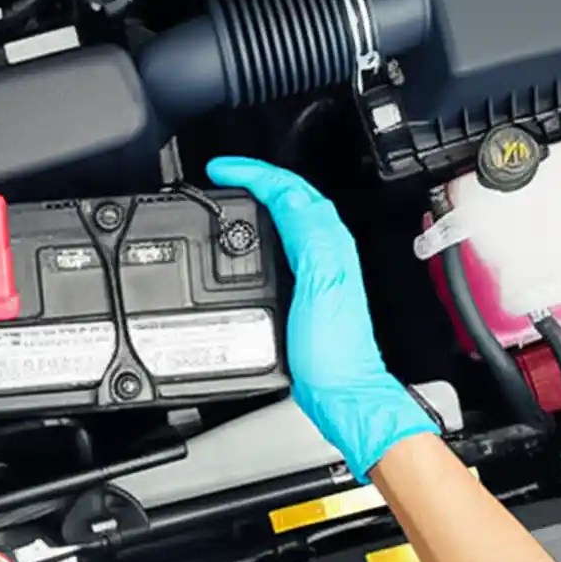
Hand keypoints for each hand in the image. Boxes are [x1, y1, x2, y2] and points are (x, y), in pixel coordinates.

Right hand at [207, 157, 437, 481]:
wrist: (341, 392)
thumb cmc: (333, 350)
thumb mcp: (320, 281)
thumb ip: (306, 234)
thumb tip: (282, 196)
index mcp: (329, 241)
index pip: (290, 190)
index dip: (254, 173)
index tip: (220, 169)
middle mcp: (328, 250)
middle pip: (291, 196)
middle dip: (256, 179)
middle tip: (221, 176)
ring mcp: (318, 269)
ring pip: (288, 218)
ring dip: (258, 201)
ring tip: (230, 198)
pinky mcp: (306, 290)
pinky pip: (283, 244)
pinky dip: (260, 232)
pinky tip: (244, 244)